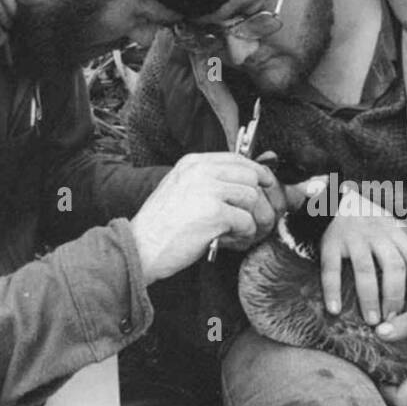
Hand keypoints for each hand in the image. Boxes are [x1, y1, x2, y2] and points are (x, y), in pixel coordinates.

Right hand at [131, 152, 276, 283]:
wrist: (140, 247)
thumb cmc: (162, 226)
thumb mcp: (184, 191)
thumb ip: (213, 182)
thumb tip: (254, 181)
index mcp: (194, 162)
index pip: (240, 159)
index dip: (259, 175)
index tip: (266, 190)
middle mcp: (202, 170)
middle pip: (253, 176)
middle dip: (263, 201)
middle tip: (260, 220)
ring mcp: (208, 189)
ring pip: (254, 199)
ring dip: (254, 222)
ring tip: (240, 235)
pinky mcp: (214, 212)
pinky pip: (247, 222)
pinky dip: (243, 236)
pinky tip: (227, 242)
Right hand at [319, 187, 406, 324]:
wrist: (331, 199)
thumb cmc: (365, 219)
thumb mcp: (389, 224)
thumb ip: (403, 245)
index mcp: (395, 230)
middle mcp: (377, 233)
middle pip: (393, 267)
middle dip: (395, 296)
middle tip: (392, 317)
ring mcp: (353, 237)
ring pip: (366, 270)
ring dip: (370, 298)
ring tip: (372, 320)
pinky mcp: (330, 242)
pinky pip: (332, 269)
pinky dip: (332, 290)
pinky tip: (334, 309)